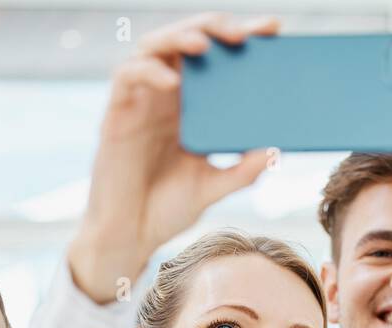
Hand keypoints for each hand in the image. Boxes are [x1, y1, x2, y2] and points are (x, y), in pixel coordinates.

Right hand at [70, 12, 280, 301]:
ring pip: (153, 46)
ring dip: (178, 37)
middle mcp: (165, 96)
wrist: (131, 237)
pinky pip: (126, 76)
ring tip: (205, 45)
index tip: (273, 29)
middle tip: (243, 32)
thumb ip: (242, 171)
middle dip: (213, 26)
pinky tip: (172, 82)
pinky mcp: (117, 115)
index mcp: (191, 105)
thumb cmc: (167, 209)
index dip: (240, 36)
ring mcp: (140, 102)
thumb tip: (275, 150)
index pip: (215, 57)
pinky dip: (149, 71)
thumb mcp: (213, 187)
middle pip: (185, 39)